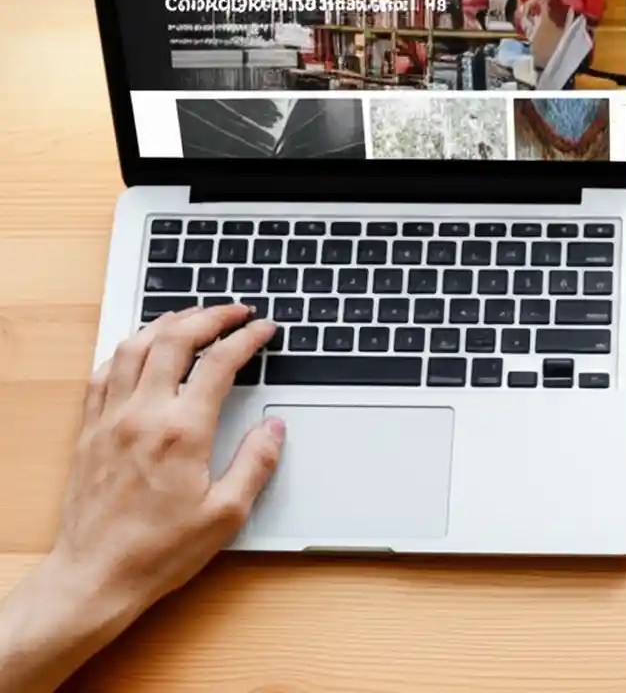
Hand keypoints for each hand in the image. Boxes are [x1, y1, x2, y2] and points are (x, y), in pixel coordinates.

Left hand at [0, 305, 284, 691]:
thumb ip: (256, 462)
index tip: (264, 330)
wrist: (97, 575)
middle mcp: (142, 415)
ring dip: (166, 323)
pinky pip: (104, 372)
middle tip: (234, 311)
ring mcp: (110, 419)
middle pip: (174, 339)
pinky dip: (127, 350)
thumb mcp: (227, 513)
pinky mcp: (90, 430)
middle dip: (209, 315)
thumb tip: (274, 427)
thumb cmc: (160, 550)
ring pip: (134, 346)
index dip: (247, 338)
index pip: (219, 364)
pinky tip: (141, 350)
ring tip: (191, 318)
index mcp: (181, 432)